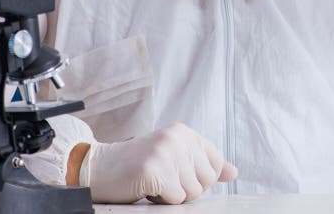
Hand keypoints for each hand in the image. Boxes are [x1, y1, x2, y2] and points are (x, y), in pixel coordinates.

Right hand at [77, 123, 236, 203]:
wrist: (100, 168)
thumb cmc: (138, 165)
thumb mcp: (174, 157)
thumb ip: (204, 163)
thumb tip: (233, 172)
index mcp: (184, 132)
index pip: (215, 163)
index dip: (198, 177)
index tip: (177, 173)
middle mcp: (178, 138)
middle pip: (206, 181)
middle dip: (186, 188)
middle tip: (162, 178)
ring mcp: (166, 153)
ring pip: (192, 193)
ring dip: (173, 195)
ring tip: (154, 182)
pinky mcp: (155, 171)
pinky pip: (176, 199)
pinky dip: (161, 200)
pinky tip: (146, 188)